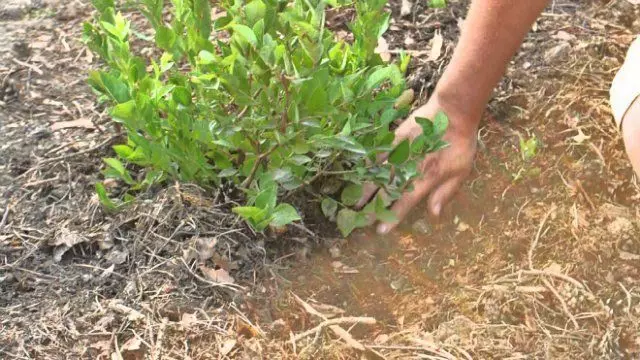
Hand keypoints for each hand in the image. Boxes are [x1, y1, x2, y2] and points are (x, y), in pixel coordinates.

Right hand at [356, 96, 478, 233]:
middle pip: (388, 191)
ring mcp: (401, 152)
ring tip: (355, 202)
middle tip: (361, 220)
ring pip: (380, 175)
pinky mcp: (395, 138)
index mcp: (427, 178)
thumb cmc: (461, 142)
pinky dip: (368, 164)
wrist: (453, 111)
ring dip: (366, 189)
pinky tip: (359, 173)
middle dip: (374, 207)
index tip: (380, 230)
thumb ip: (446, 193)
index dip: (392, 217)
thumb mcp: (462, 171)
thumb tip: (434, 214)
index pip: (406, 202)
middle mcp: (410, 168)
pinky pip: (378, 153)